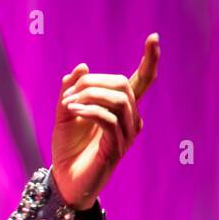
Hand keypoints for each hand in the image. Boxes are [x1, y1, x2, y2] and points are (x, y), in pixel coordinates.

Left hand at [50, 33, 159, 209]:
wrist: (64, 182)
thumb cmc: (68, 149)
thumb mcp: (65, 115)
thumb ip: (71, 91)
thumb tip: (82, 66)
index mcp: (122, 109)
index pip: (142, 81)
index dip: (150, 60)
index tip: (154, 37)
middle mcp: (130, 120)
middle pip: (123, 86)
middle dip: (94, 82)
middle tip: (67, 94)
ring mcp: (126, 135)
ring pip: (118, 101)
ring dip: (89, 96)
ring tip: (66, 104)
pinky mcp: (116, 149)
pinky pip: (108, 120)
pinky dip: (89, 111)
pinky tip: (73, 111)